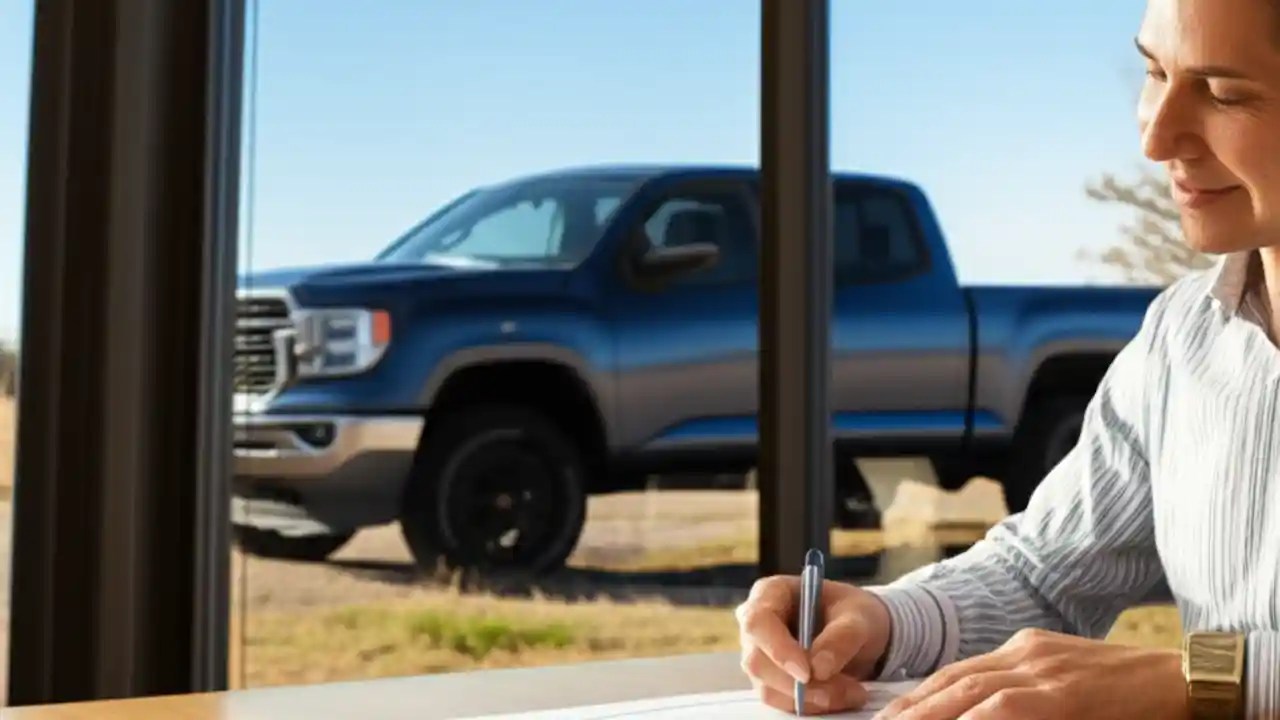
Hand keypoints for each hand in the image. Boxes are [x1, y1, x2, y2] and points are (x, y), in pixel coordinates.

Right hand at [736, 575, 891, 714]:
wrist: (859, 632)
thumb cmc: (853, 612)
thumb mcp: (858, 616)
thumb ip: (841, 637)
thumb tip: (818, 669)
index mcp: (770, 593)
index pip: (758, 622)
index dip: (778, 649)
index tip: (808, 673)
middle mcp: (757, 625)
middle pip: (758, 661)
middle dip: (799, 683)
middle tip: (846, 689)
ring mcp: (760, 655)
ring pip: (769, 688)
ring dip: (811, 697)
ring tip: (853, 692)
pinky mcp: (770, 680)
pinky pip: (782, 702)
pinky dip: (812, 705)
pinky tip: (841, 697)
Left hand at [873, 628, 1188, 719]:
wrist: (1184, 681)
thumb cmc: (1126, 692)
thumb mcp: (1064, 682)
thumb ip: (1022, 694)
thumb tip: (977, 712)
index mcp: (1022, 649)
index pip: (956, 672)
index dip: (918, 693)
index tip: (888, 712)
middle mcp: (1025, 653)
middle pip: (952, 681)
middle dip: (910, 707)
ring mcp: (1042, 671)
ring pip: (969, 694)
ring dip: (927, 715)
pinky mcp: (1062, 692)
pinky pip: (1006, 710)